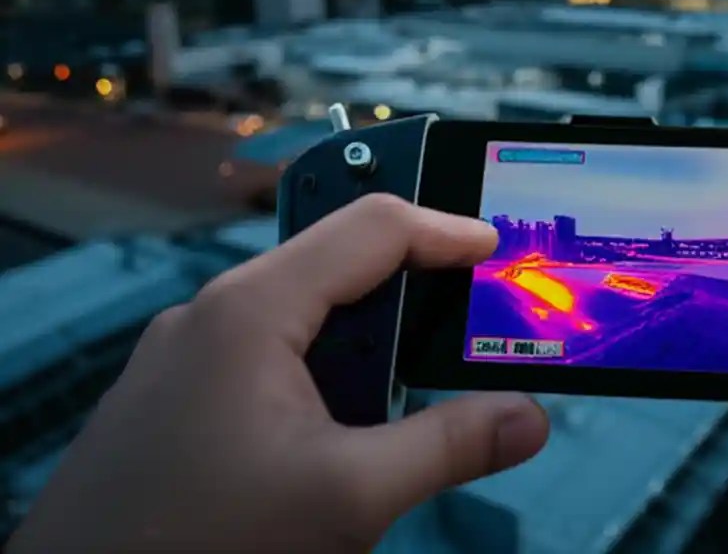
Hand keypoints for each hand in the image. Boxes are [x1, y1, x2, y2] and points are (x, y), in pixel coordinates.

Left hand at [10, 194, 549, 552]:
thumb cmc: (193, 542)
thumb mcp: (347, 497)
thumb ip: (448, 447)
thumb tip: (526, 418)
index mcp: (251, 309)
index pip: (372, 228)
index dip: (446, 231)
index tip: (497, 248)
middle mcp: (212, 316)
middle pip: (336, 268)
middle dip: (407, 294)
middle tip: (461, 321)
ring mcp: (188, 358)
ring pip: (303, 319)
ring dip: (364, 349)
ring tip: (400, 402)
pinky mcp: (178, 400)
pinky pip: (268, 359)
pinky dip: (322, 378)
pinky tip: (339, 435)